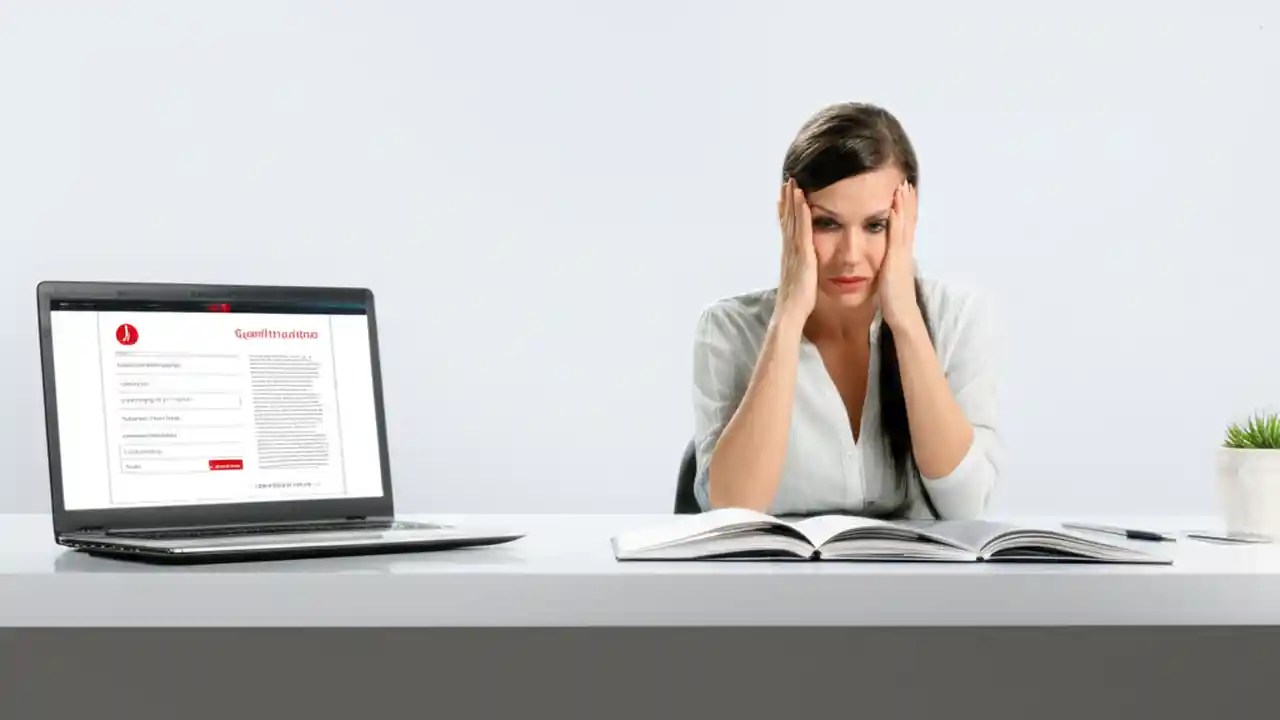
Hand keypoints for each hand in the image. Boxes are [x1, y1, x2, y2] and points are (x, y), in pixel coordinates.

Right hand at [775, 176, 816, 324]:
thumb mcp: (800, 282)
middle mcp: (788, 249)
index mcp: (790, 255)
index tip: (784, 196)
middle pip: (786, 219)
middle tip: (786, 181)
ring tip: (792, 182)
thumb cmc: (798, 303)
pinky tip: (803, 200)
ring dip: (792, 200)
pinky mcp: (801, 255)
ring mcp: (793, 251)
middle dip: (786, 199)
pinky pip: (801, 229)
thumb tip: (804, 269)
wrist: (791, 313)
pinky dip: (801, 213)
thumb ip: (802, 271)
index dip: (785, 211)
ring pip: (791, 220)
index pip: (786, 228)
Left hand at [880, 180, 921, 330]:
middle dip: (908, 201)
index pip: (905, 228)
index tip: (905, 195)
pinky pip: (896, 236)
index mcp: (902, 255)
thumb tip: (887, 262)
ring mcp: (901, 254)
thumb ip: (889, 267)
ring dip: (904, 205)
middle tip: (906, 182)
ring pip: (904, 224)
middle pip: (908, 220)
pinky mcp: (896, 259)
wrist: (902, 314)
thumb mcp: (891, 278)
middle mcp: (904, 251)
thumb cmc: (894, 300)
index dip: (906, 211)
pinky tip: (893, 207)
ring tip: (902, 186)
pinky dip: (897, 221)